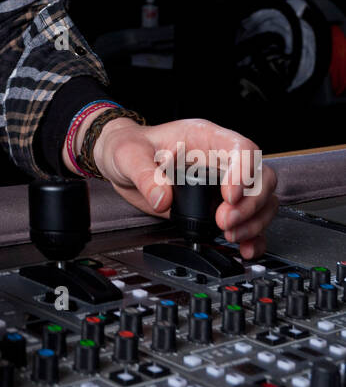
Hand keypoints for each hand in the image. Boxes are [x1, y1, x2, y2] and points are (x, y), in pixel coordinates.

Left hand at [91, 116, 278, 260]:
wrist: (123, 165)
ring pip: (263, 201)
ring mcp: (224, 185)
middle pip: (262, 177)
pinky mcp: (220, 208)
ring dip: (254, 221)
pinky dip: (254, 236)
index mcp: (206, 138)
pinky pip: (250, 222)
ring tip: (229, 234)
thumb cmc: (130, 148)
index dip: (244, 172)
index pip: (242, 149)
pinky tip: (245, 248)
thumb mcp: (128, 154)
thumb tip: (162, 198)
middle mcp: (222, 160)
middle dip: (250, 203)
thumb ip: (144, 174)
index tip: (229, 195)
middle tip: (224, 220)